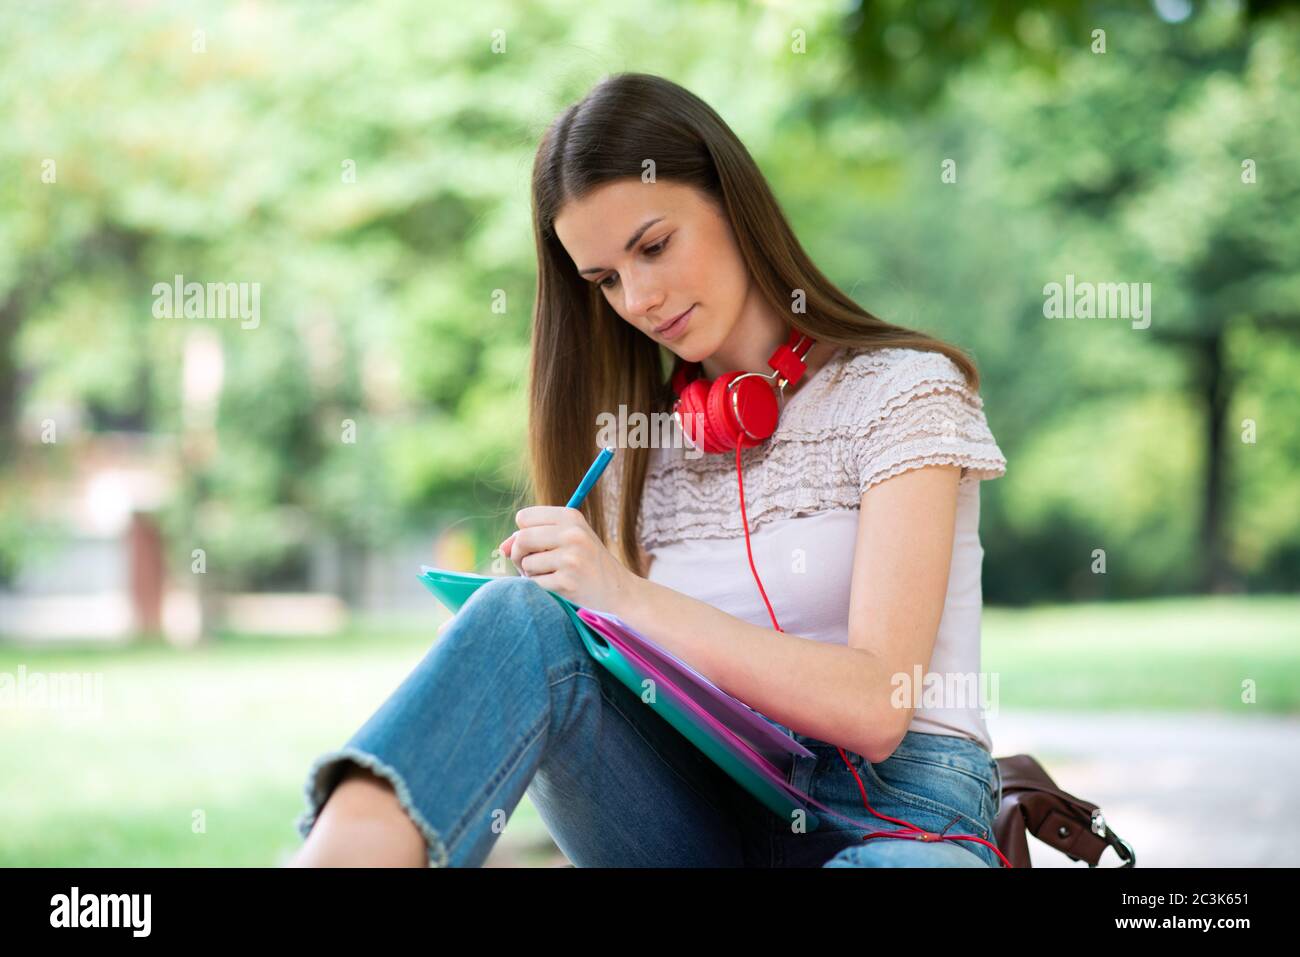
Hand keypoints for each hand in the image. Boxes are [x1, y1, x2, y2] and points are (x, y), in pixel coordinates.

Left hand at [500, 506, 639, 615]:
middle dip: (520, 555)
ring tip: (551, 576)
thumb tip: (503, 548)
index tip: (535, 545)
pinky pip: (535, 584)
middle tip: (533, 565)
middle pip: (521, 538)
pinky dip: (541, 588)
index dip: (523, 533)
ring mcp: (571, 558)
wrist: (618, 591)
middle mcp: (572, 533)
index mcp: (571, 517)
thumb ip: (533, 538)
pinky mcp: (568, 581)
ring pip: (526, 563)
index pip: (523, 517)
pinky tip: (558, 587)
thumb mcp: (566, 540)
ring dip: (531, 574)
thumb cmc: (587, 564)